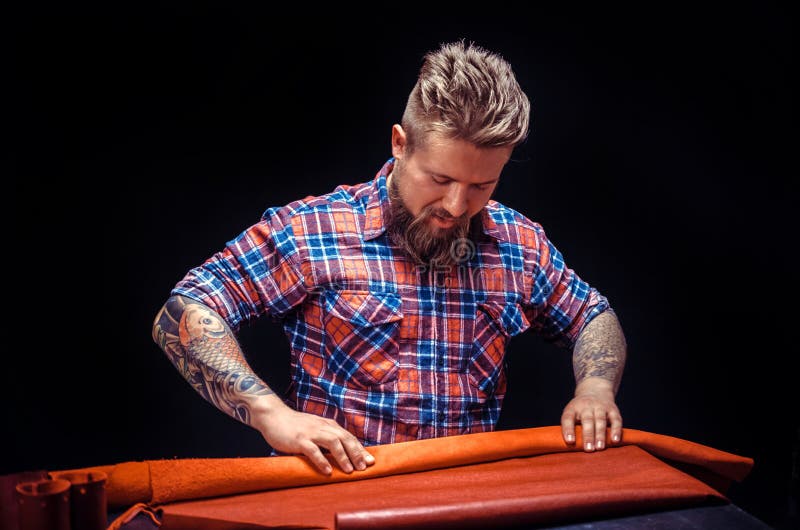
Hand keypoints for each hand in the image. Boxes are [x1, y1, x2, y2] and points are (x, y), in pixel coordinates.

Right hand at [256, 403, 374, 474]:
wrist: (274, 416)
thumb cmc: (295, 426)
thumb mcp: (315, 429)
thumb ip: (326, 437)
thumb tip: (340, 453)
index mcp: (328, 425)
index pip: (349, 437)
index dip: (360, 449)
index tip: (371, 461)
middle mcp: (323, 427)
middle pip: (345, 438)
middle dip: (357, 453)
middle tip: (364, 467)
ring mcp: (311, 432)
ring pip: (333, 442)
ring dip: (343, 457)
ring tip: (349, 470)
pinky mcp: (299, 439)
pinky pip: (313, 450)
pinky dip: (322, 461)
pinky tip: (328, 471)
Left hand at [561, 377, 621, 451]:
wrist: (595, 390)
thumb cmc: (580, 410)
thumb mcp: (572, 413)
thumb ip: (571, 427)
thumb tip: (571, 447)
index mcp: (573, 408)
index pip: (568, 418)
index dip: (568, 429)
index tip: (570, 441)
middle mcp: (586, 406)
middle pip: (587, 420)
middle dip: (588, 435)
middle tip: (588, 449)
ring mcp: (600, 406)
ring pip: (600, 420)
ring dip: (600, 435)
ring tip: (599, 447)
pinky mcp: (613, 409)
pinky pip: (615, 419)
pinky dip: (616, 430)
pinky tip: (615, 440)